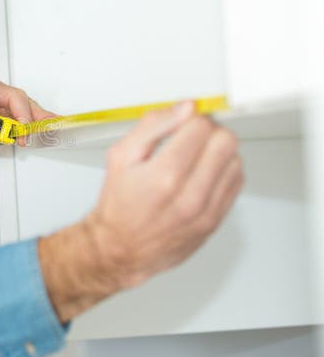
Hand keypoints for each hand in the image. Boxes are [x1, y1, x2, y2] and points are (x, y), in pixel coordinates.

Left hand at [0, 78, 55, 181]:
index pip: (7, 94)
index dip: (19, 108)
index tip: (22, 125)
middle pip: (22, 102)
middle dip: (33, 116)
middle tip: (36, 132)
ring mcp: (0, 114)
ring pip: (27, 112)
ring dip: (39, 121)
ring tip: (52, 129)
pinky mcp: (4, 128)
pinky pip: (25, 124)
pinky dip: (37, 127)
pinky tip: (50, 130)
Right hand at [38, 101, 243, 322]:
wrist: (121, 248)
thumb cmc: (119, 204)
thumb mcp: (121, 156)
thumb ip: (152, 126)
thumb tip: (184, 108)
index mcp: (164, 175)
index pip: (201, 126)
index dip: (190, 119)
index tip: (181, 123)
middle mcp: (190, 195)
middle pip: (225, 141)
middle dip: (209, 132)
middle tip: (192, 137)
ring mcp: (206, 210)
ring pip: (235, 160)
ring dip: (218, 153)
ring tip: (195, 159)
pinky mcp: (216, 220)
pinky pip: (236, 183)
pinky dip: (223, 172)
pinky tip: (203, 174)